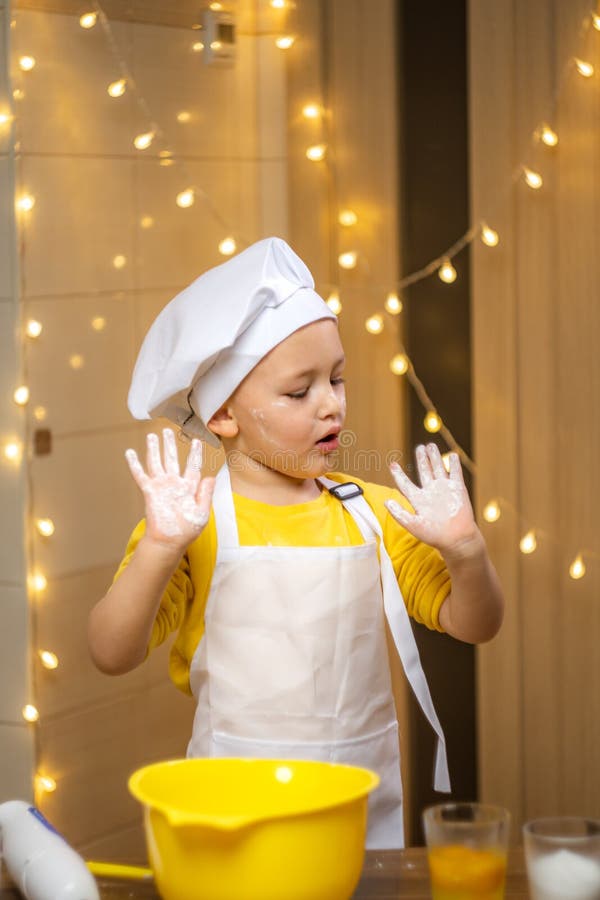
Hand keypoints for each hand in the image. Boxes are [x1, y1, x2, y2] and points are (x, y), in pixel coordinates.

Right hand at [125, 428, 214, 548]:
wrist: (169, 541)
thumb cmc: (187, 530)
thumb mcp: (202, 512)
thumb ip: (206, 494)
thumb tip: (210, 476)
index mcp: (189, 487)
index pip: (193, 466)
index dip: (195, 453)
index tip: (196, 441)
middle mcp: (174, 483)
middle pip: (172, 459)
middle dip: (170, 445)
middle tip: (167, 431)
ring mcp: (161, 486)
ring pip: (157, 462)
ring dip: (154, 449)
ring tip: (152, 436)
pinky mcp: (150, 491)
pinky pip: (141, 475)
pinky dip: (135, 464)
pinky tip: (130, 453)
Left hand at [385, 443, 479, 556]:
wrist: (456, 539)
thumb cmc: (434, 535)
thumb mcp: (412, 525)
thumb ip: (399, 513)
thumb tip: (386, 502)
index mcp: (418, 500)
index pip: (405, 484)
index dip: (398, 474)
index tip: (392, 464)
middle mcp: (430, 492)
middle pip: (424, 471)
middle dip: (421, 459)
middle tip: (419, 447)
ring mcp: (444, 489)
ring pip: (438, 468)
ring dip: (434, 457)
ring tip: (431, 445)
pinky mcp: (458, 489)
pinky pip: (455, 473)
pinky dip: (453, 464)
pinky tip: (452, 455)